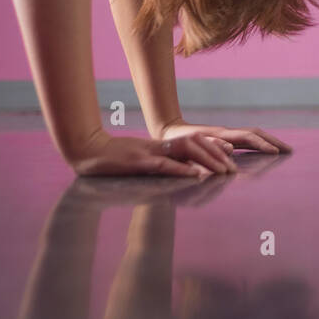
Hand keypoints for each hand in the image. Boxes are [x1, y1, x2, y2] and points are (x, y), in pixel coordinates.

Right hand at [69, 129, 237, 177]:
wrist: (86, 151)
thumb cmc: (110, 158)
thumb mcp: (138, 159)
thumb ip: (157, 163)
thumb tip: (179, 170)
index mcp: (158, 146)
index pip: (191, 143)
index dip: (211, 147)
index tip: (229, 155)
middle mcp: (157, 146)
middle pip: (194, 145)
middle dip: (215, 155)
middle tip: (232, 169)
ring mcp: (147, 153)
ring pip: (184, 152)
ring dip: (206, 161)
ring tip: (222, 171)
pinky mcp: (136, 162)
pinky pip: (163, 165)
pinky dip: (180, 169)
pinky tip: (195, 175)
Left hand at [158, 121, 291, 154]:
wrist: (169, 131)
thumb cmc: (178, 143)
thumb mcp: (190, 146)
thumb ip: (209, 146)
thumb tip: (231, 148)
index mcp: (221, 134)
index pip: (248, 138)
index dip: (262, 145)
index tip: (276, 153)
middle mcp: (228, 132)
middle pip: (256, 134)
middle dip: (273, 141)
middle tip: (290, 151)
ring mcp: (228, 134)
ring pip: (254, 135)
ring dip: (269, 141)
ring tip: (283, 150)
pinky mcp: (226, 138)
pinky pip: (248, 140)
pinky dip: (260, 143)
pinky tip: (265, 151)